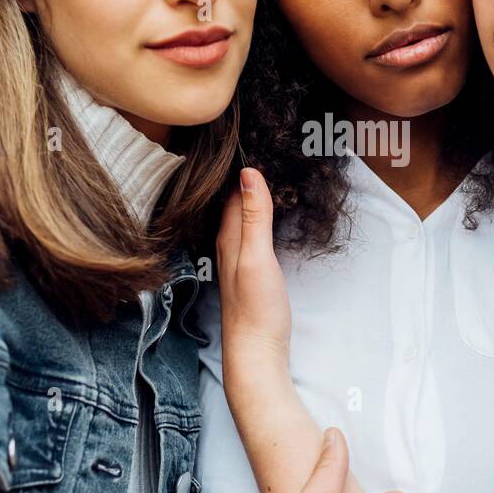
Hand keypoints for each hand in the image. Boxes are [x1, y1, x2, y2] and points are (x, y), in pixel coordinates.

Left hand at [216, 168, 290, 379]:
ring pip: (242, 217)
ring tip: (265, 171)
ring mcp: (238, 259)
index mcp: (227, 236)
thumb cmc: (256, 307)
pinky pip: (251, 233)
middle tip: (263, 147)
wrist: (256, 353)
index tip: (254, 139)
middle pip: (235, 201)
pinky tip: (266, 214)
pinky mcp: (251, 272)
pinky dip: (258, 216)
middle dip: (246, 176)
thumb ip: (254, 217)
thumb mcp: (258, 257)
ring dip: (252, 196)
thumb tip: (249, 172)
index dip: (243, 166)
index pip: (232, 190)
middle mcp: (228, 244)